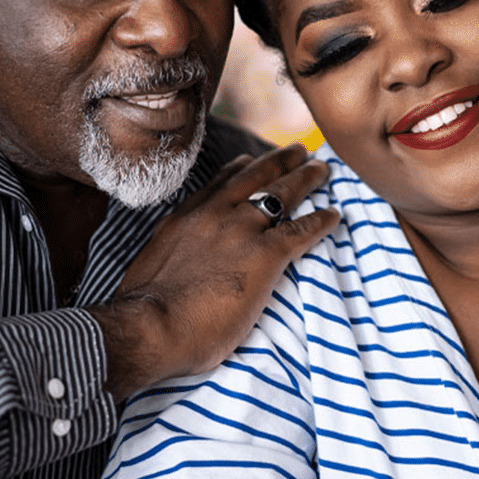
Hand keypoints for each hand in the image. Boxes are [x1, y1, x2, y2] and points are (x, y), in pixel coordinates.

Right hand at [89, 143, 339, 398]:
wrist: (151, 326)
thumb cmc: (145, 309)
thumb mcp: (154, 262)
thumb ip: (174, 251)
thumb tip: (177, 264)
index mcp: (188, 216)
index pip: (220, 183)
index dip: (241, 169)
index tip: (251, 160)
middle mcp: (217, 214)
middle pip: (257, 176)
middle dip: (281, 161)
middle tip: (299, 152)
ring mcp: (242, 231)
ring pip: (283, 193)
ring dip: (306, 179)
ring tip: (322, 171)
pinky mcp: (265, 256)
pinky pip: (302, 230)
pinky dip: (321, 221)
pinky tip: (333, 216)